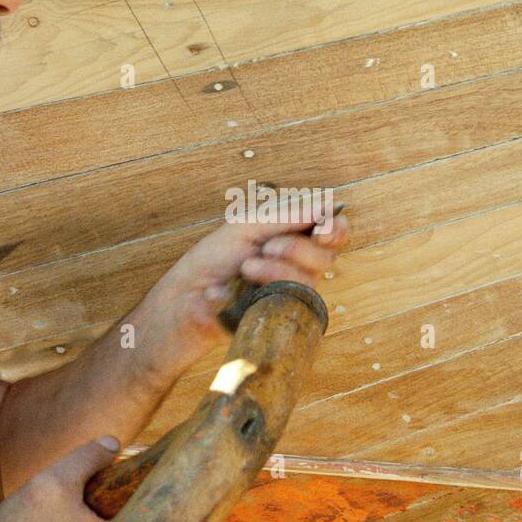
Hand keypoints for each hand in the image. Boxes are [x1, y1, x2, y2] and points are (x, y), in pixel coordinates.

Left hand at [132, 205, 350, 380]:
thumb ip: (286, 216)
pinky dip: (268, 287)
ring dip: (277, 269)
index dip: (336, 228)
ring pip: (311, 279)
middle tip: (268, 247)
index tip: (322, 227)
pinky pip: (293, 301)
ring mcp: (292, 292)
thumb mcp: (247, 227)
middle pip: (327, 255)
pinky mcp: (281, 315)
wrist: (186, 298)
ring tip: (246, 268)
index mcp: (293, 238)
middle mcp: (298, 265)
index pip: (333, 231)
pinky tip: (242, 288)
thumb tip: (324, 206)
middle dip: (299, 248)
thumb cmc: (212, 260)